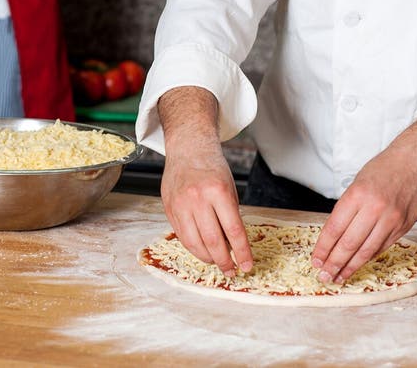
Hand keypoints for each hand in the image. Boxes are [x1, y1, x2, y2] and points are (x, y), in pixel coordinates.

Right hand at [161, 138, 253, 277]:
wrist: (188, 147)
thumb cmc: (212, 167)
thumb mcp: (229, 187)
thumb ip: (230, 215)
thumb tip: (233, 246)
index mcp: (218, 191)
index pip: (233, 230)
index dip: (241, 252)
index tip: (247, 266)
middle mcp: (198, 198)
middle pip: (213, 241)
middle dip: (224, 261)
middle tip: (231, 270)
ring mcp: (181, 204)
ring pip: (194, 244)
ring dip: (208, 258)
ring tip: (217, 261)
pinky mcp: (170, 208)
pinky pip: (182, 236)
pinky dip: (193, 248)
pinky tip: (202, 250)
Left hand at [311, 148, 416, 283]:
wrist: (412, 164)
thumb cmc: (381, 171)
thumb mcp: (356, 184)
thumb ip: (347, 210)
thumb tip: (333, 238)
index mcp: (357, 194)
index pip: (335, 228)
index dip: (324, 248)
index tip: (316, 260)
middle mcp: (374, 208)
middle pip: (349, 243)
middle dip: (334, 263)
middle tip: (325, 276)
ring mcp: (390, 219)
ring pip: (366, 251)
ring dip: (351, 267)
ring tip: (340, 277)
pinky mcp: (402, 227)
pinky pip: (381, 248)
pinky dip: (368, 257)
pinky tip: (358, 264)